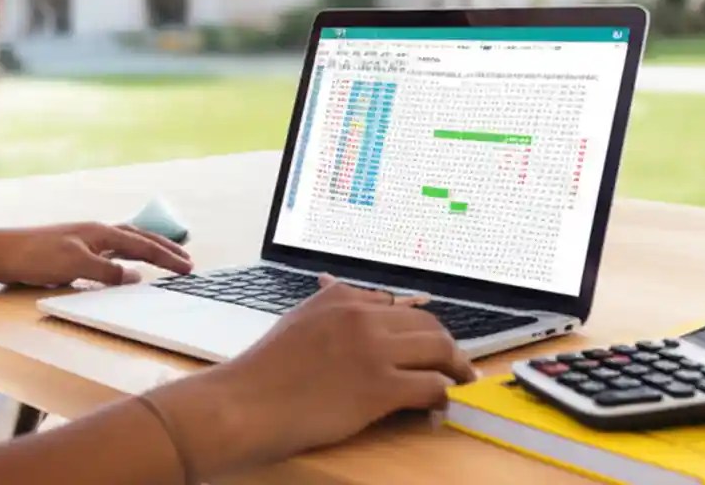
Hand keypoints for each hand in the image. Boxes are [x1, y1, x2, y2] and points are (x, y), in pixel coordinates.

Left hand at [1, 222, 192, 286]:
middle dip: (166, 250)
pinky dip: (129, 254)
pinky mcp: (75, 249)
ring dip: (149, 249)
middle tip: (188, 262)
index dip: (167, 258)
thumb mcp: (75, 266)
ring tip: (166, 257)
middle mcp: (97, 232)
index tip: (188, 268)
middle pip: (140, 238)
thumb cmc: (35, 257)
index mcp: (101, 233)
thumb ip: (108, 271)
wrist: (0, 252)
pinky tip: (127, 263)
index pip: (143, 246)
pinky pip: (113, 249)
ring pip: (127, 241)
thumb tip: (136, 277)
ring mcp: (86, 239)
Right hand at [149, 277, 475, 477]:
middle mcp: (362, 316)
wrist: (243, 404)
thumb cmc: (262, 373)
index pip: (398, 305)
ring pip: (439, 349)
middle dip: (446, 345)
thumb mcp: (298, 323)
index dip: (418, 328)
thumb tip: (348, 303)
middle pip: (427, 324)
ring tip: (461, 382)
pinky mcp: (380, 387)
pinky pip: (431, 386)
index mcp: (341, 298)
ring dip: (456, 367)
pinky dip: (443, 396)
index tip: (427, 344)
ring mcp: (373, 350)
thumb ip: (329, 311)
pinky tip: (442, 406)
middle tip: (455, 363)